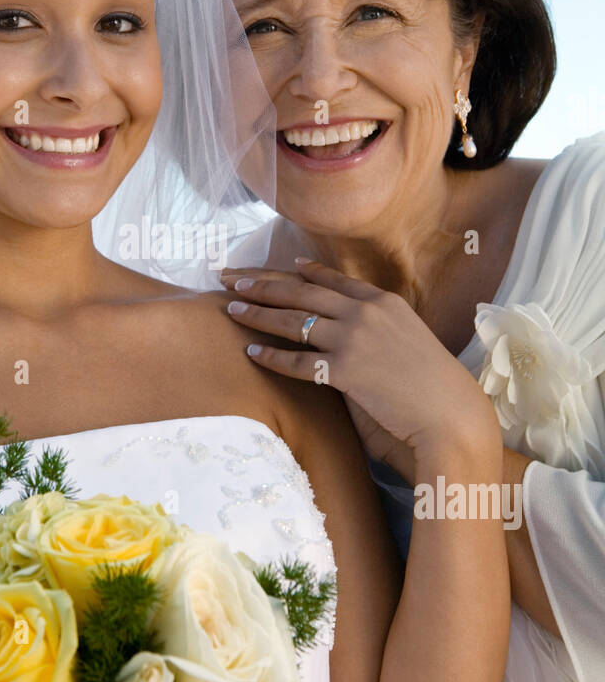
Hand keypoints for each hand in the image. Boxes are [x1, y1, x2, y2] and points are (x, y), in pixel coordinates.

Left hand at [220, 260, 498, 481]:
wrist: (451, 415)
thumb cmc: (434, 388)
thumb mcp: (410, 343)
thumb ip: (380, 333)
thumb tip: (355, 338)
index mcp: (386, 302)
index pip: (335, 280)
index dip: (304, 272)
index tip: (281, 266)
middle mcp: (367, 312)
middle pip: (303, 292)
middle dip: (263, 284)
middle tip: (232, 279)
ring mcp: (355, 338)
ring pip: (293, 320)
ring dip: (257, 313)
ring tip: (231, 308)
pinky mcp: (345, 369)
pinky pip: (297, 360)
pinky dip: (271, 356)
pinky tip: (250, 352)